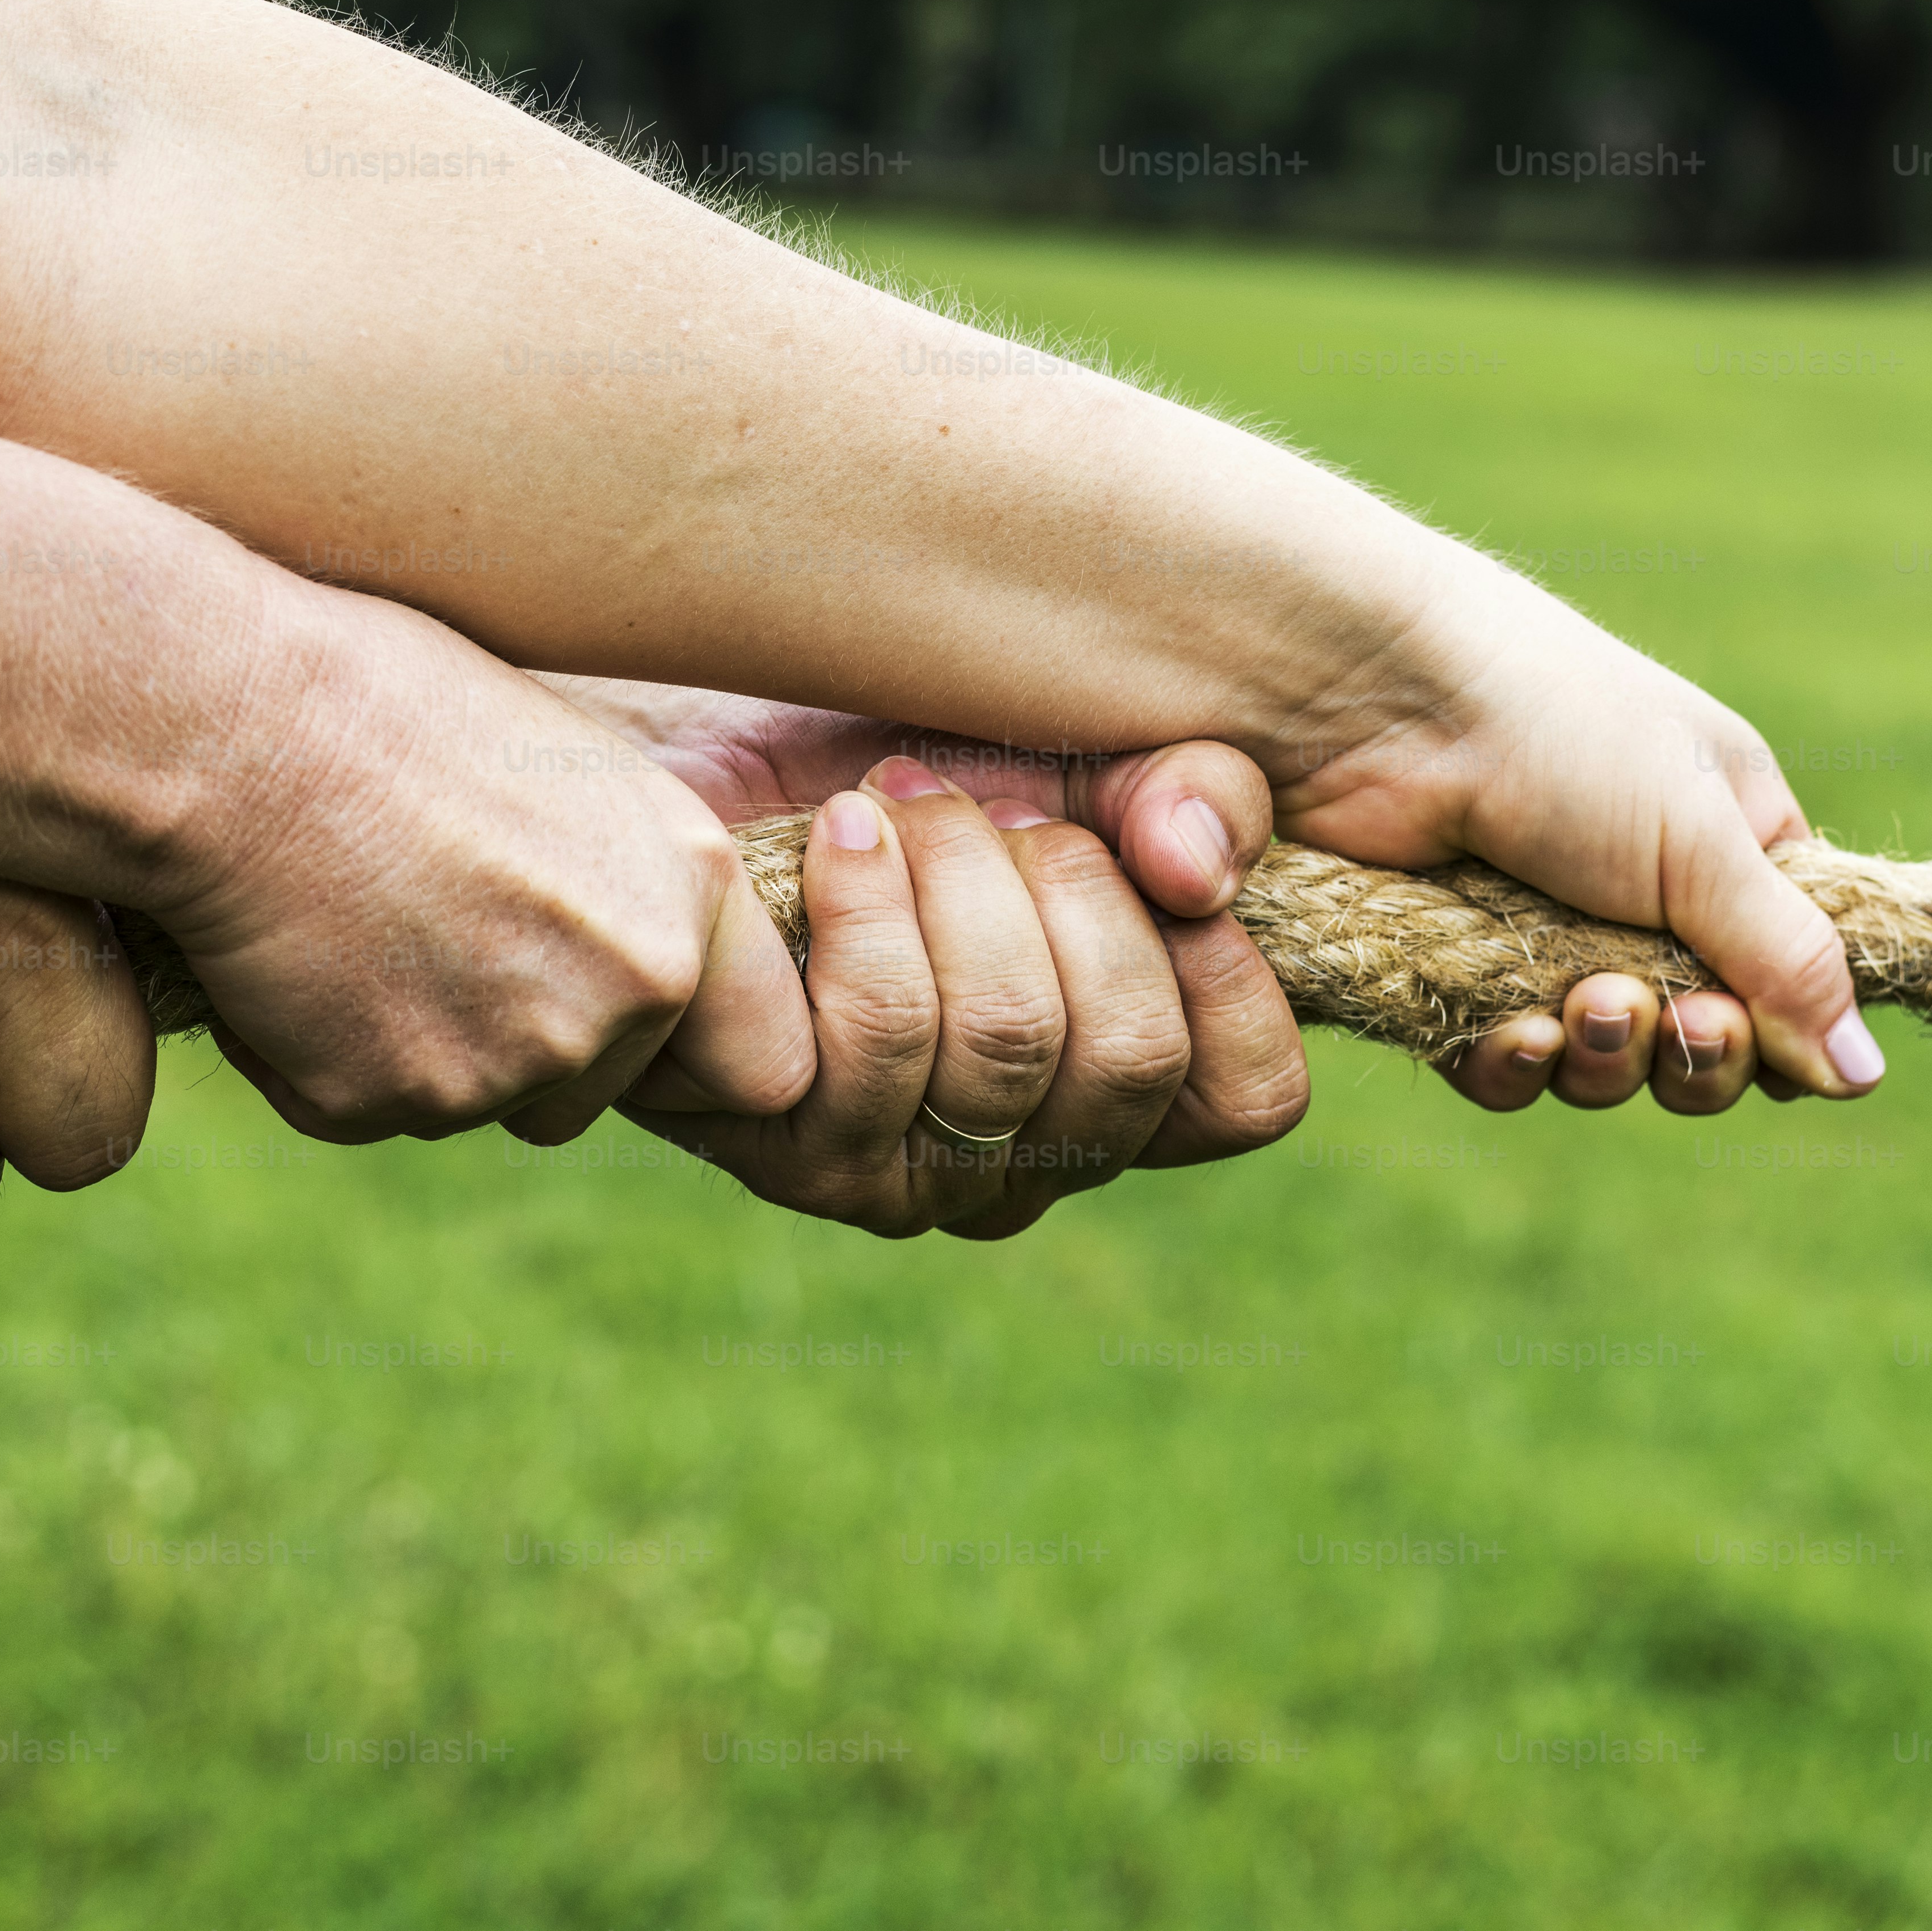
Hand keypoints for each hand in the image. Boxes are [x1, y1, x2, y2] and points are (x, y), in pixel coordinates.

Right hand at [123, 585, 816, 1147]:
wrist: (235, 725)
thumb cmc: (391, 700)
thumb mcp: (575, 770)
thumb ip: (634, 887)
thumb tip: (647, 966)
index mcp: (690, 893)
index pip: (768, 1063)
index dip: (694, 1053)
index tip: (630, 1018)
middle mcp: (627, 989)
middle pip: (599, 1095)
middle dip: (534, 1049)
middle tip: (442, 936)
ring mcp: (508, 1059)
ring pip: (485, 1104)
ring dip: (431, 1045)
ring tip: (365, 915)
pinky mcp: (387, 1099)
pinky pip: (374, 1106)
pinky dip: (332, 1054)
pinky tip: (299, 949)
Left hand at [548, 676, 1311, 1175]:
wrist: (684, 761)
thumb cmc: (899, 770)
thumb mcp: (1075, 756)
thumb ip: (1186, 795)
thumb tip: (1198, 871)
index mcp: (1118, 1090)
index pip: (1247, 1099)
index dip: (1226, 971)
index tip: (1146, 854)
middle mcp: (1028, 1163)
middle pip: (1128, 1059)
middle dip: (1073, 887)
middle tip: (996, 805)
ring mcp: (911, 1174)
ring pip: (1007, 1040)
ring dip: (960, 876)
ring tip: (900, 798)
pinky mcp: (792, 1152)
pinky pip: (879, 1037)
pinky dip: (869, 899)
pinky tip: (841, 830)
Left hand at [1267, 573, 1886, 1117]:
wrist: (1376, 698)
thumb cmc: (1559, 729)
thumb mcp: (1701, 836)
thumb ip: (1788, 960)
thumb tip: (1865, 1074)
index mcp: (1727, 840)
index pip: (1790, 973)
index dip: (1779, 1024)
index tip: (1751, 1016)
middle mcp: (1642, 893)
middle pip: (1700, 1041)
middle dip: (1693, 1054)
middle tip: (1679, 1018)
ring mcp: (1543, 933)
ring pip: (1601, 1066)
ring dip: (1606, 1060)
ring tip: (1587, 1006)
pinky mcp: (1451, 969)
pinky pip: (1503, 1065)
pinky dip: (1513, 1064)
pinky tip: (1511, 1034)